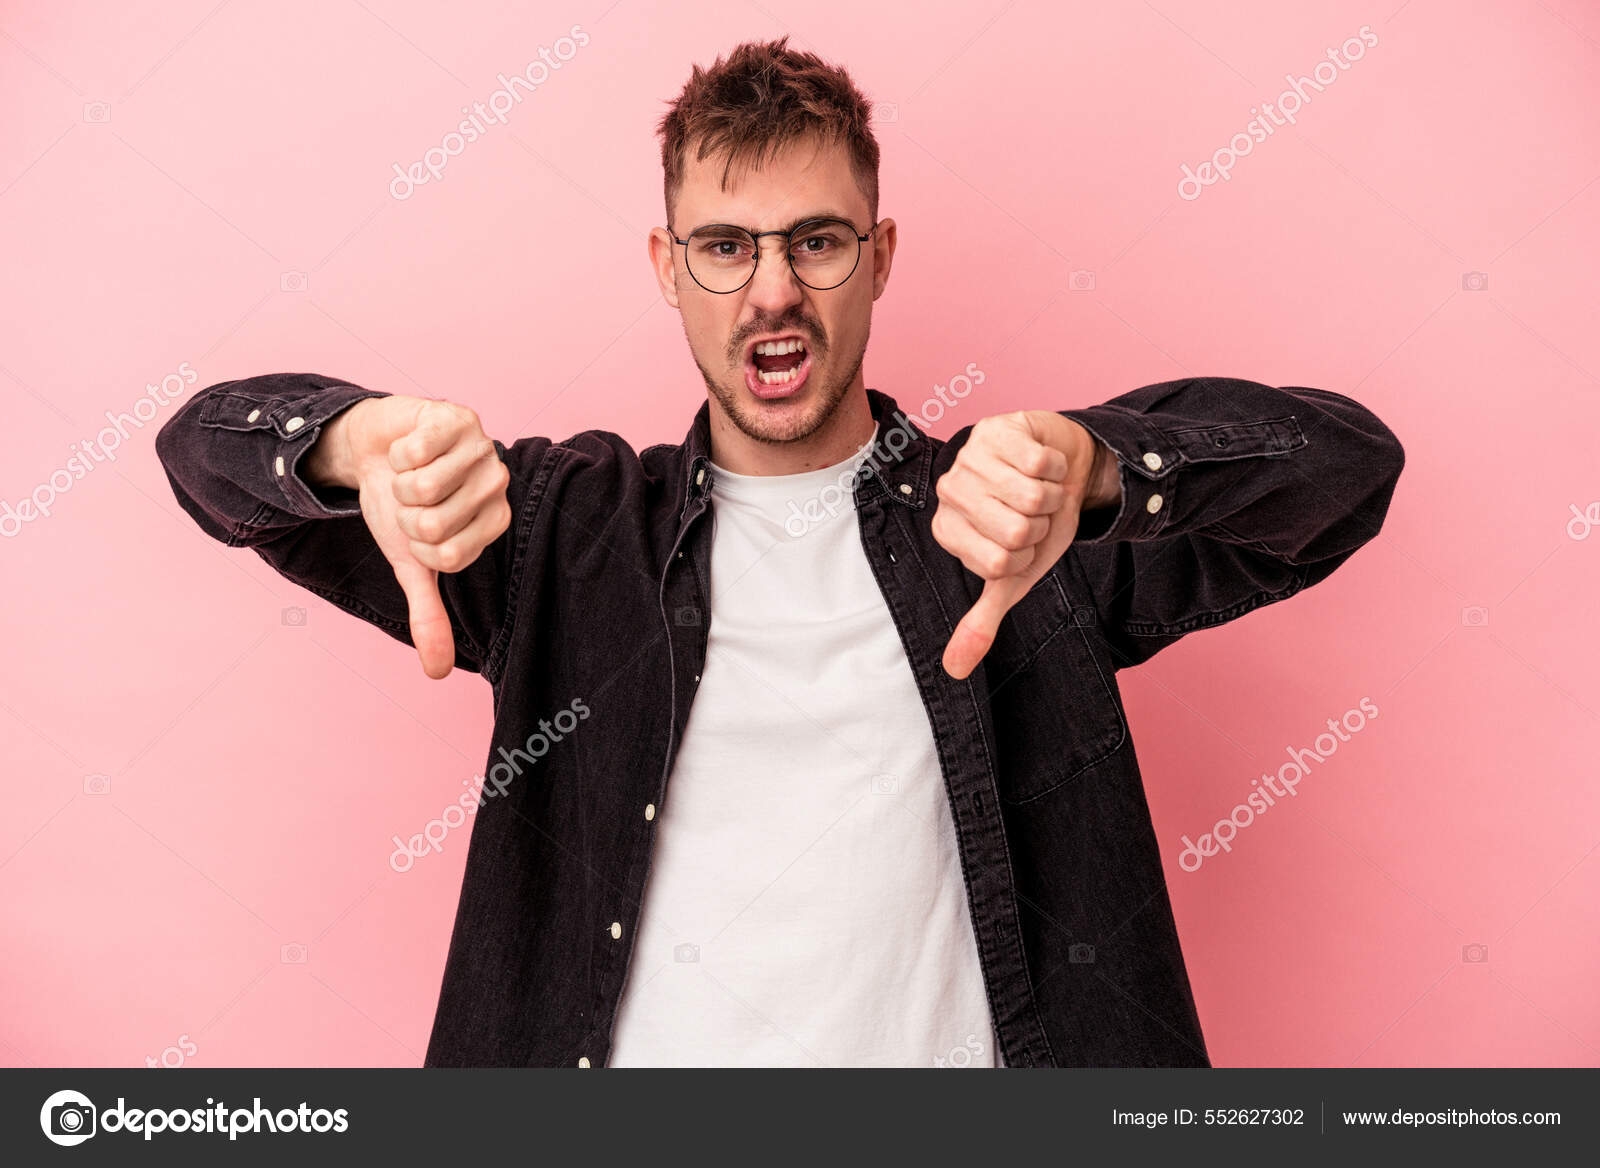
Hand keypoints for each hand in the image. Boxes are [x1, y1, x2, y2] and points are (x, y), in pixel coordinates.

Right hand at [309, 396, 510, 678]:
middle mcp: (497, 484)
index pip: (448, 556)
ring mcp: (482, 447)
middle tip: (410, 496)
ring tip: (408, 471)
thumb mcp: (411, 562)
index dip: (417, 544)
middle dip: (404, 513)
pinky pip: (417, 452)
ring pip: (425, 488)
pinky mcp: (458, 416)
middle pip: (434, 524)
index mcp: (494, 522)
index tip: (417, 526)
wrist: (375, 449)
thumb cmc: (399, 504)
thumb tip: (437, 673)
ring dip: (399, 483)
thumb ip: (429, 613)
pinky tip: (409, 446)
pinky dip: (398, 454)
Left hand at [932, 410, 1115, 679]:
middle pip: (1017, 530)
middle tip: (1032, 513)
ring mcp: (970, 455)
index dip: (1025, 556)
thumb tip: (954, 670)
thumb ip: (982, 621)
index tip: (1019, 542)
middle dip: (1040, 526)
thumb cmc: (1036, 523)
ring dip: (1051, 495)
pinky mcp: (997, 427)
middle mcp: (949, 491)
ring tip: (1039, 488)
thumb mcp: (1014, 577)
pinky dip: (1056, 468)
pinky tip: (1043, 464)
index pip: (1000, 563)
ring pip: (1032, 495)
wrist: (1064, 470)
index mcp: (947, 531)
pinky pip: (1041, 462)